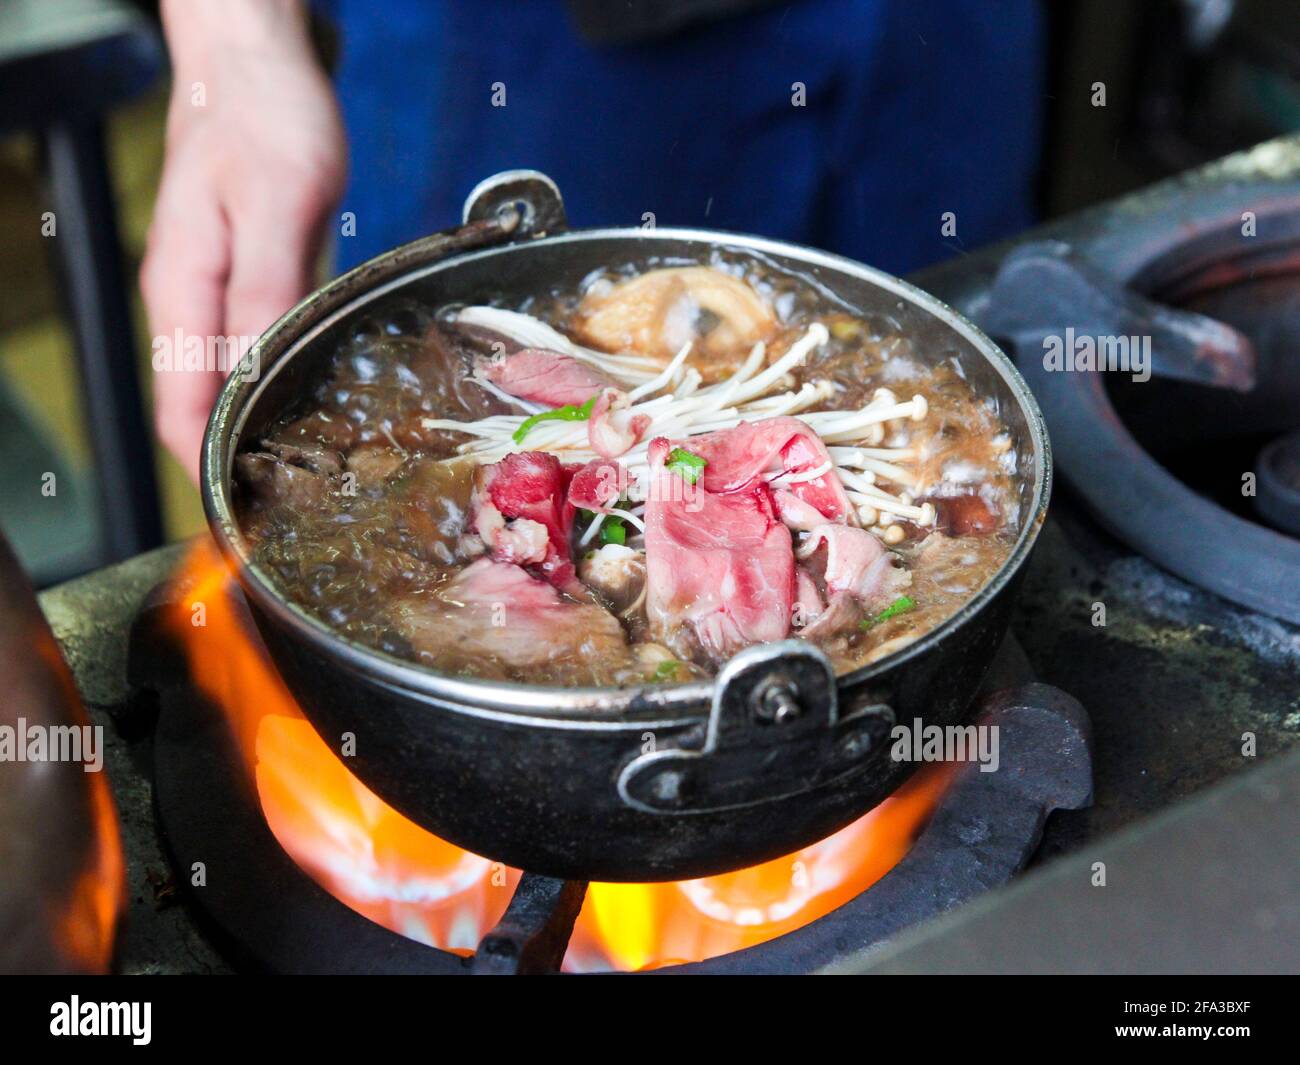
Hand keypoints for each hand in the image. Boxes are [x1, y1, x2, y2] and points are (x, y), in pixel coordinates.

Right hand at [141, 0, 345, 480]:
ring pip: (230, 387)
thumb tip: (257, 376)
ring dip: (261, 433)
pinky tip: (318, 409)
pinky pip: (257, 354)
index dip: (207, 473)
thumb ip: (265, 293)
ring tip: (315, 481)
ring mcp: (218, 294)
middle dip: (240, 465)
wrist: (256, 66)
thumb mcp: (274, 206)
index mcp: (183, 293)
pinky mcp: (247, 282)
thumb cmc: (263, 122)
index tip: (247, 521)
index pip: (180, 411)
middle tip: (299, 515)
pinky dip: (279, 390)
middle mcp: (192, 304)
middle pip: (202, 410)